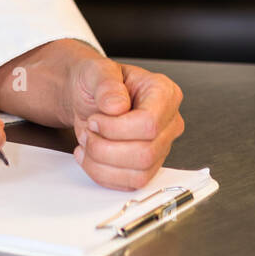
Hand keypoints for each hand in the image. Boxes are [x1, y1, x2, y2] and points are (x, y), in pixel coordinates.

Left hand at [65, 58, 184, 190]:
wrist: (88, 96)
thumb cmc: (97, 82)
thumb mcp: (96, 70)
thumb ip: (106, 83)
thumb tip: (116, 105)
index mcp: (164, 93)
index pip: (149, 124)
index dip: (117, 128)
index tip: (95, 119)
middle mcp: (168, 123)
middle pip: (145, 153)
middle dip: (106, 147)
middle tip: (88, 130)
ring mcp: (160, 148)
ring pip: (139, 175)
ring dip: (102, 163)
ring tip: (86, 141)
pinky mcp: (147, 167)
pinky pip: (129, 184)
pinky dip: (101, 174)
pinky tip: (88, 156)